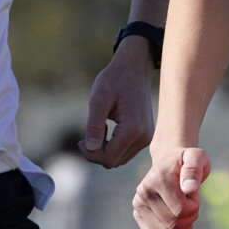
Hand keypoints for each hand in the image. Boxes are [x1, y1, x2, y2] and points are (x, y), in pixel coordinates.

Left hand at [81, 39, 156, 167]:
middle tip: (87, 134)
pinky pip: (126, 151)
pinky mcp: (146, 135)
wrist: (135, 67)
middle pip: (114, 162)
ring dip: (106, 149)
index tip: (81, 139)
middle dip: (97, 152)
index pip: (108, 159)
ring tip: (100, 128)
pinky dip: (114, 146)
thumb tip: (90, 149)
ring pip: (120, 159)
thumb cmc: (115, 79)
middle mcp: (144, 137)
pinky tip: (110, 128)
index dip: (90, 154)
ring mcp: (147, 137)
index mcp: (133, 129)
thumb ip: (94, 125)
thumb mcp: (98, 99)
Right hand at [133, 144, 209, 228]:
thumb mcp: (197, 157)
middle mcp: (143, 193)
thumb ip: (194, 170)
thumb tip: (189, 189)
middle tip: (190, 203)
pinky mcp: (138, 215)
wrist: (169, 160)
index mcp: (157, 178)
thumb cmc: (186, 160)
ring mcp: (138, 205)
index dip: (195, 206)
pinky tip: (176, 224)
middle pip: (173, 225)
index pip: (182, 210)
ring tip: (183, 213)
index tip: (193, 193)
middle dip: (190, 218)